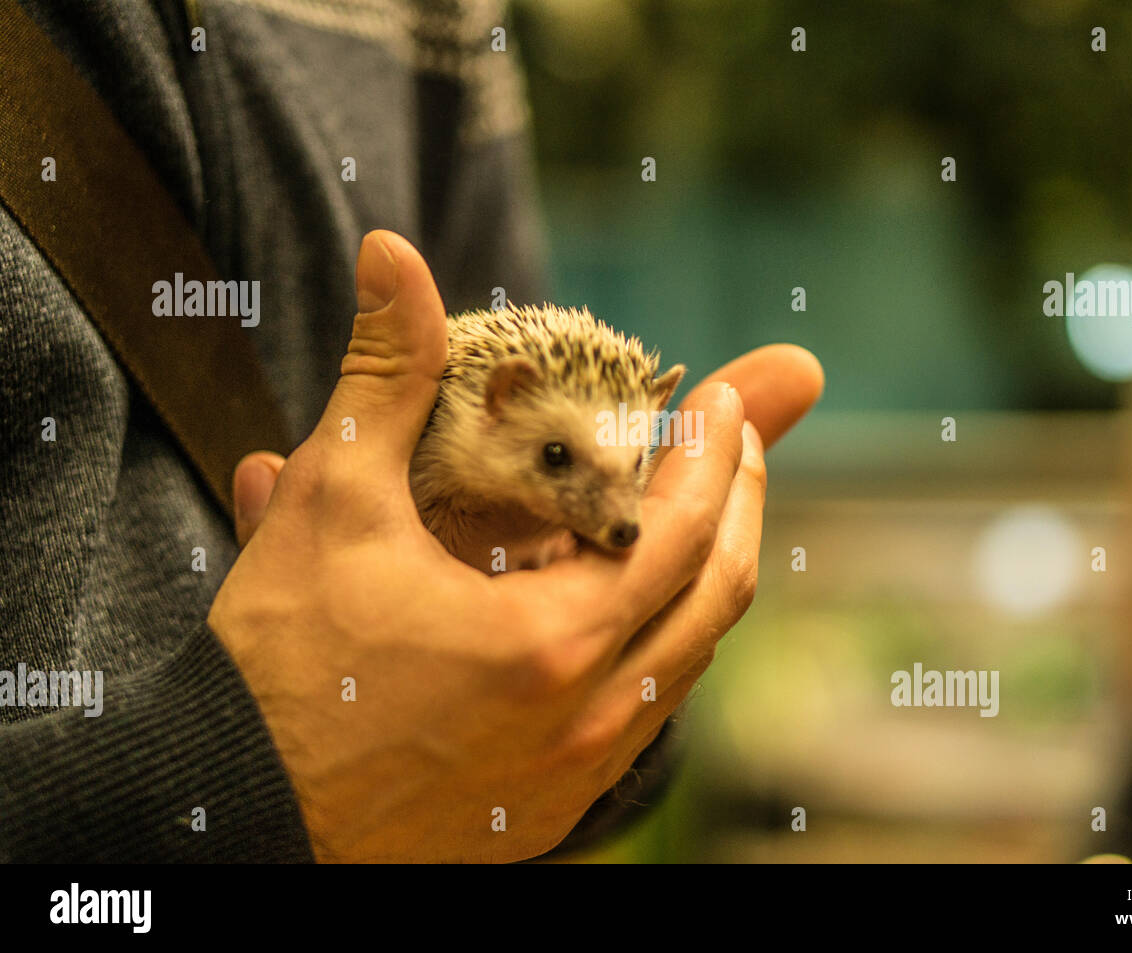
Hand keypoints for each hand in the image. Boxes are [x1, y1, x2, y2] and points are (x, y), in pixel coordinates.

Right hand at [210, 230, 821, 861]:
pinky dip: (653, 646)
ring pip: (684, 662)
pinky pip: (639, 717)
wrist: (226, 809)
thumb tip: (394, 255)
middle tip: (735, 441)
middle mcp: (585, 720)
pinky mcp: (549, 808)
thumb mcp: (332, 504)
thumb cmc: (276, 664)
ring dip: (701, 576)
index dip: (713, 452)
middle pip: (714, 598)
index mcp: (552, 642)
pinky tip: (627, 604)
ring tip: (692, 509)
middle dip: (737, 505)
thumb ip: (384, 375)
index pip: (682, 529)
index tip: (723, 395)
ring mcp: (574, 774)